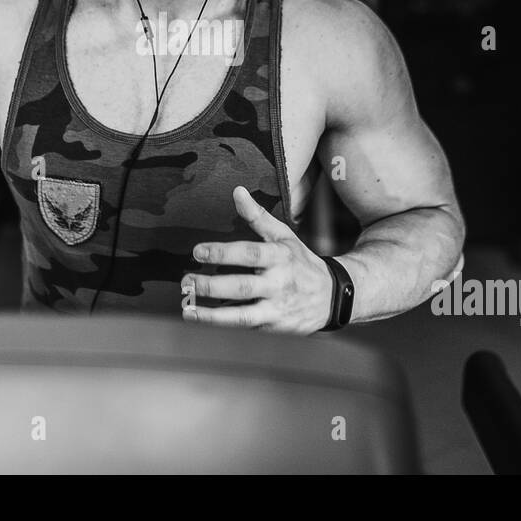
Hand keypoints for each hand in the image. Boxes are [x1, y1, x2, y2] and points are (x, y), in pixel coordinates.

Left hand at [181, 186, 333, 334]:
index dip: (222, 252)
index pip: (249, 253)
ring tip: (188, 311)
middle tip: (187, 281)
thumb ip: (258, 216)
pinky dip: (225, 325)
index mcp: (280, 256)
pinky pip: (247, 328)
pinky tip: (204, 321)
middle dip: (210, 285)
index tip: (198, 251)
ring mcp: (278, 308)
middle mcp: (279, 283)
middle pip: (241, 286)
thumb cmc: (301, 263)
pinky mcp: (275, 327)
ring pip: (243, 316)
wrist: (332, 297)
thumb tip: (237, 192)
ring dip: (212, 316)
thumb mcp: (284, 236)